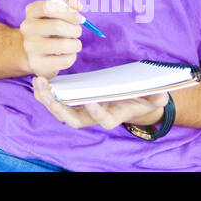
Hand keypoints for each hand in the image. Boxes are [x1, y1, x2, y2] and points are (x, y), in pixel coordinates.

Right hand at [18, 0, 84, 78]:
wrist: (33, 52)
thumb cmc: (50, 28)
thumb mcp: (57, 13)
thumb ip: (69, 4)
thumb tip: (77, 5)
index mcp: (31, 12)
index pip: (48, 7)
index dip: (68, 11)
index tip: (78, 17)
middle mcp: (27, 28)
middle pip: (58, 26)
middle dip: (75, 29)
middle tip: (77, 32)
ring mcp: (30, 47)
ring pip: (63, 45)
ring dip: (76, 44)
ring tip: (73, 44)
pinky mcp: (37, 64)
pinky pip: (65, 60)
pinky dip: (72, 56)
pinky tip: (66, 54)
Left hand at [32, 79, 168, 131]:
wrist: (128, 101)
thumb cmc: (138, 98)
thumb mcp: (151, 97)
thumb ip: (156, 96)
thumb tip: (162, 93)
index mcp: (112, 116)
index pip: (104, 120)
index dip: (98, 113)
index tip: (92, 102)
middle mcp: (93, 116)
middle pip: (73, 119)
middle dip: (59, 107)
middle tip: (48, 93)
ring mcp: (81, 110)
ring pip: (60, 110)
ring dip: (47, 99)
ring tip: (38, 83)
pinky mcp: (73, 102)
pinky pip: (56, 101)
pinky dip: (46, 93)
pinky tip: (38, 81)